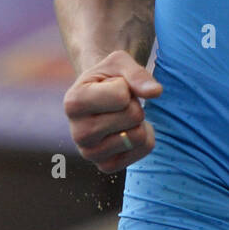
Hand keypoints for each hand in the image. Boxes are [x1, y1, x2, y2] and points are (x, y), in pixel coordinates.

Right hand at [63, 49, 161, 173]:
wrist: (98, 96)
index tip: (112, 86)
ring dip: (138, 120)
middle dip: (134, 103)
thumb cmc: (108, 77)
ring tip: (121, 115)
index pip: (121, 96)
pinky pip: (145, 148)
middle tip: (119, 103)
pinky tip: (126, 129)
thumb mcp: (119, 63)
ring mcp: (90, 153)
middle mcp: (78, 133)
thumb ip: (137, 74)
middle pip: (133, 116)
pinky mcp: (107, 166)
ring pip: (139, 136)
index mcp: (73, 102)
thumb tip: (155, 92)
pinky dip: (145, 134)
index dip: (125, 86)